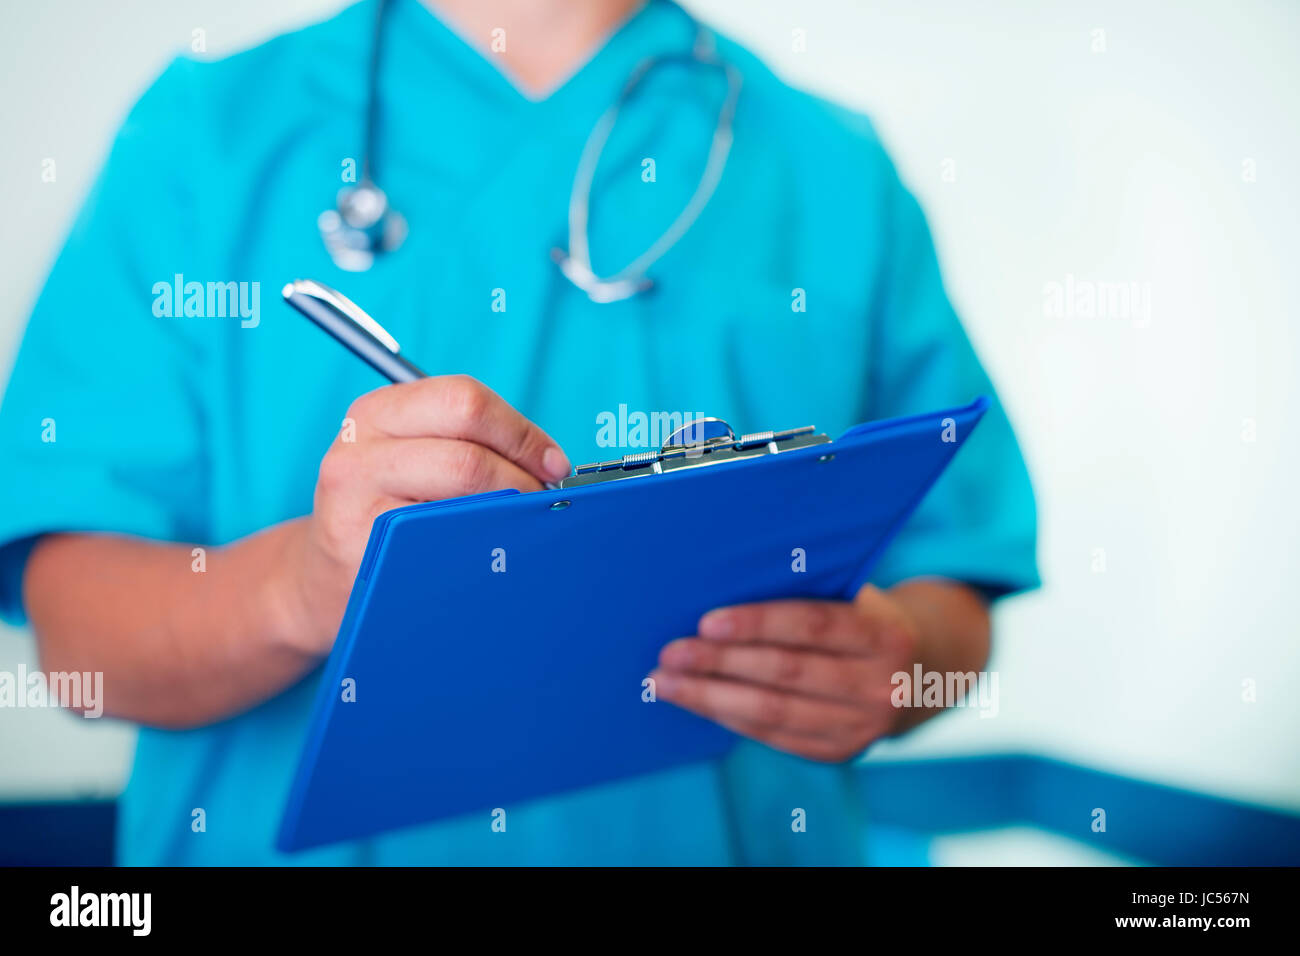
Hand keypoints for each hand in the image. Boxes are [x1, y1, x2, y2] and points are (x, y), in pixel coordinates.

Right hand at [278, 374, 569, 652]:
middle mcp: (357, 450)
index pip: (465, 401)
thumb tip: (549, 462)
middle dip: (520, 478)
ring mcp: (353, 504)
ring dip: (506, 515)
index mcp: (377, 411)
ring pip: (459, 501)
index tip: (552, 462)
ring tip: (516, 526)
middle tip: (539, 500)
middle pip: (467, 453)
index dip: (521, 433)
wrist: (325, 574)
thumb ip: (469, 441)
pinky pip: (442, 545)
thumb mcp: (413, 456)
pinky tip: (483, 553)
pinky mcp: (360, 553)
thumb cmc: (388, 509)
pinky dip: (478, 548)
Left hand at [650, 585, 920, 761]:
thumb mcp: (856, 597)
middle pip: (785, 673)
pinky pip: (775, 736)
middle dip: (720, 663)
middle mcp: (881, 686)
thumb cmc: (866, 618)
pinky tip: (699, 703)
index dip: (758, 623)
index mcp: (885, 635)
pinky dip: (731, 718)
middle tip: (671, 654)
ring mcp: (863, 726)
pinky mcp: (841, 751)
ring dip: (711, 698)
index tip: (706, 621)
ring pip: (774, 712)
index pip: (813, 626)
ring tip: (667, 684)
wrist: (923, 672)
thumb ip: (809, 593)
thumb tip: (724, 585)